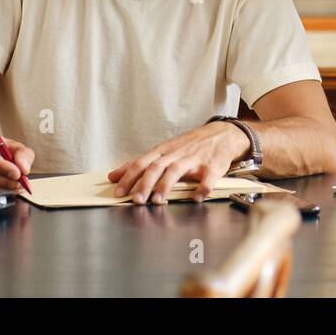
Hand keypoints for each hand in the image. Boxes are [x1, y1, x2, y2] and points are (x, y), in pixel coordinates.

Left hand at [107, 121, 250, 203]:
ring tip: (158, 200)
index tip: (118, 191)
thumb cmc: (189, 145)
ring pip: (177, 170)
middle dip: (145, 183)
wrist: (222, 134)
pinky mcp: (213, 165)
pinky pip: (208, 177)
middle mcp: (177, 154)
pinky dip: (203, 188)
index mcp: (164, 151)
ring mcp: (195, 159)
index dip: (129, 177)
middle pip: (157, 167)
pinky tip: (197, 198)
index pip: (142, 163)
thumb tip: (113, 176)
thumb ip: (140, 164)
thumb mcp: (163, 151)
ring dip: (166, 185)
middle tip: (136, 200)